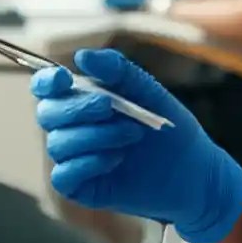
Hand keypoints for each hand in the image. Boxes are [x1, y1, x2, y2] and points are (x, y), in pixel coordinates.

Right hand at [30, 49, 241, 242]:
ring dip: (96, 135)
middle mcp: (73, 128)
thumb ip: (120, 72)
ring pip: (58, 143)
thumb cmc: (169, 129)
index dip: (46, 81)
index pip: (48, 88)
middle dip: (78, 108)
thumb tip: (82, 55)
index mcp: (85, 101)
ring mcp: (75, 159)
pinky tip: (117, 160)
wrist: (195, 171)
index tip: (63, 78)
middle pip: (48, 113)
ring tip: (133, 135)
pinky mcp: (80, 187)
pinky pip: (64, 174)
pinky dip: (90, 163)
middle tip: (110, 107)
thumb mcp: (150, 93)